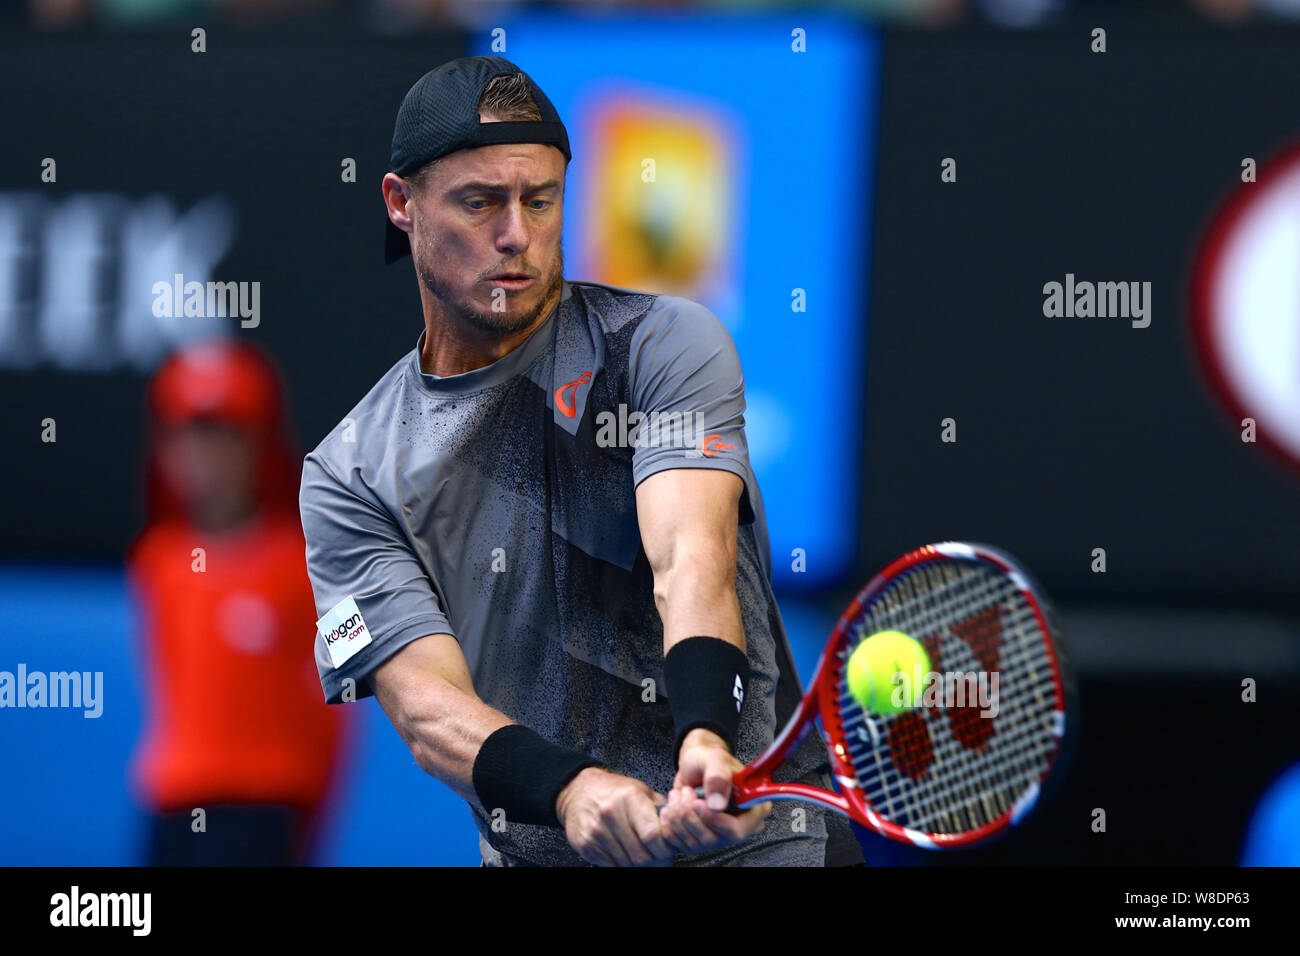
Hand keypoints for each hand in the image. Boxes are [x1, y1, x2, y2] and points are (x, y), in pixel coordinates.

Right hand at [555, 767, 675, 865]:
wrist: (578, 790)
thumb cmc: (613, 791)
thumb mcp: (640, 791)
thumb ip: (660, 809)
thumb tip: (679, 825)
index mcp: (630, 798)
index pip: (653, 835)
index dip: (664, 848)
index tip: (668, 849)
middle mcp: (611, 814)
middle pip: (641, 855)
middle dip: (653, 860)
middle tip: (657, 857)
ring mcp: (596, 830)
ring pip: (627, 863)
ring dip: (637, 864)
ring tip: (640, 853)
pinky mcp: (585, 844)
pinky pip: (611, 866)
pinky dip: (621, 864)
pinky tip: (624, 853)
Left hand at [659, 728, 771, 853]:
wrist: (693, 765)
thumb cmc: (708, 760)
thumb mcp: (714, 759)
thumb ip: (718, 777)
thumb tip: (718, 805)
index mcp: (753, 808)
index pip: (739, 829)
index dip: (716, 820)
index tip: (697, 803)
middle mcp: (739, 827)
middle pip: (714, 839)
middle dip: (691, 816)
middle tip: (686, 791)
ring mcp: (720, 836)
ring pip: (695, 843)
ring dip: (678, 816)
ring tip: (679, 793)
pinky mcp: (700, 841)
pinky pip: (680, 844)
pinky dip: (670, 824)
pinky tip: (672, 806)